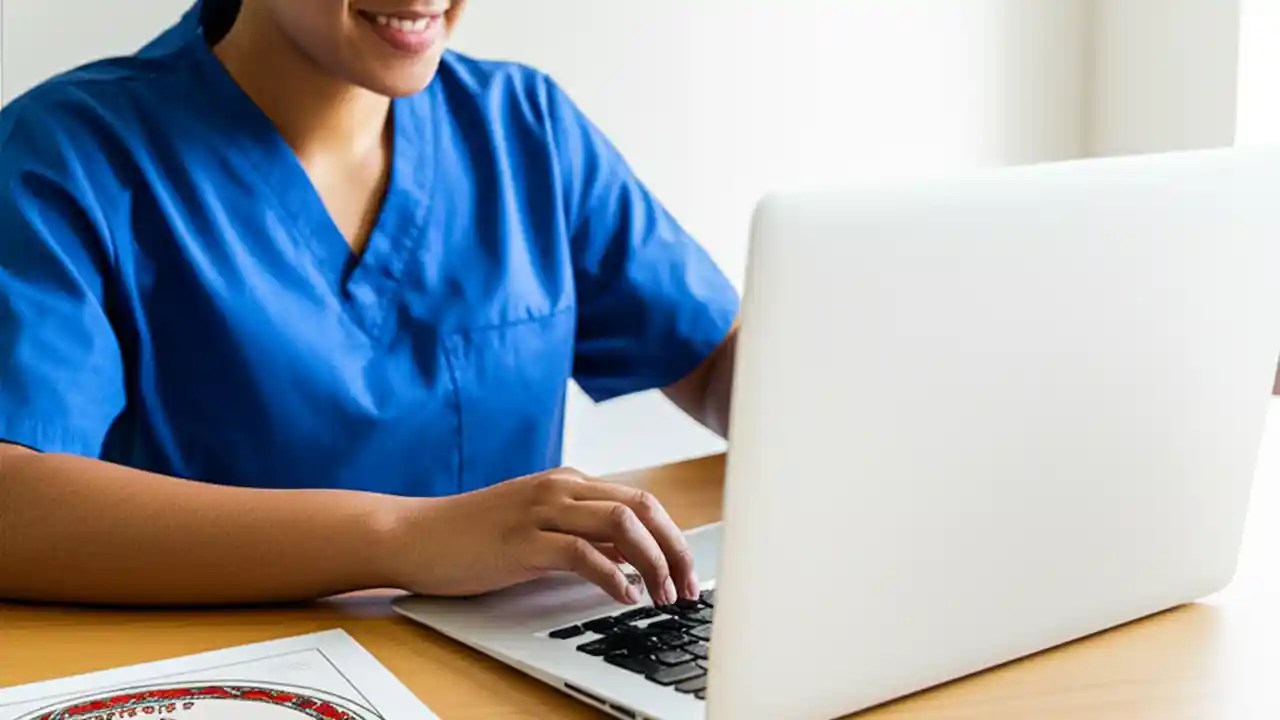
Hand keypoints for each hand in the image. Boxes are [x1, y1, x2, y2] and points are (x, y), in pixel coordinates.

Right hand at [384, 467, 698, 604]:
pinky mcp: (523, 541)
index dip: (672, 537)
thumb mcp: (538, 527)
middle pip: (642, 508)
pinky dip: (613, 577)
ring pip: (621, 525)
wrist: (415, 535)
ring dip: (652, 563)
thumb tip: (632, 560)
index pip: (641, 501)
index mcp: (569, 482)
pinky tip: (623, 597)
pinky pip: (583, 554)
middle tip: (687, 588)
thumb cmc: (474, 536)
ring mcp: (542, 511)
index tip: (686, 572)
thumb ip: (584, 535)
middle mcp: (561, 488)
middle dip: (674, 549)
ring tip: (661, 596)